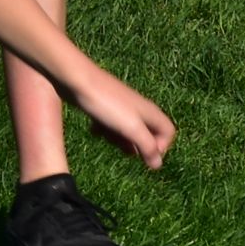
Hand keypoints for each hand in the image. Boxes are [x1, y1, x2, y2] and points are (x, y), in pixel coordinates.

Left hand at [58, 62, 175, 170]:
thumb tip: (158, 165)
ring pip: (127, 132)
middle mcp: (139, 109)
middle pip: (147, 134)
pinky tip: (94, 130)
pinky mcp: (106, 107)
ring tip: (106, 136)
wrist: (76, 80)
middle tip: (121, 146)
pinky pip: (111, 125)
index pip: (168, 132)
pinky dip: (105, 131)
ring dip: (118, 140)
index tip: (143, 153)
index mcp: (150, 112)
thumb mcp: (131, 128)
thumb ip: (147, 146)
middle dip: (135, 146)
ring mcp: (122, 107)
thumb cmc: (107, 104)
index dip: (160, 146)